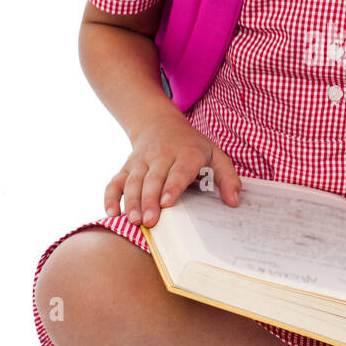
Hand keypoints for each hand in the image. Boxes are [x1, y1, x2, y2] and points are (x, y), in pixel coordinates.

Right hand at [104, 114, 242, 226]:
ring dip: (131, 201)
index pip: (178, 171)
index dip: (172, 186)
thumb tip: (234, 201)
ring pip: (133, 181)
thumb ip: (227, 177)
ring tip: (133, 221)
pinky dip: (111, 197)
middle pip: (153, 179)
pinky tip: (112, 213)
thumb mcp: (215, 155)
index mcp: (186, 154)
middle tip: (150, 222)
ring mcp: (141, 161)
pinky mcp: (126, 167)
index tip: (168, 202)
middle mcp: (161, 156)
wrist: (159, 123)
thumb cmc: (192, 146)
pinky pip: (115, 181)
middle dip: (150, 200)